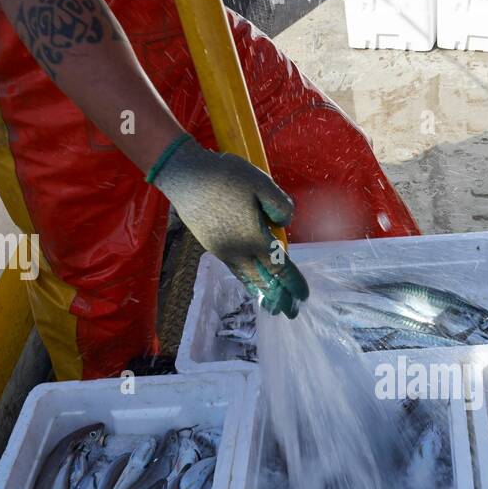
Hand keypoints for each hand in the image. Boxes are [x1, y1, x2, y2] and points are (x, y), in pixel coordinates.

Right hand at [149, 134, 308, 316]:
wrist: (184, 176)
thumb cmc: (224, 177)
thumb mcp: (261, 184)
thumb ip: (280, 205)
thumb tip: (284, 223)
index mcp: (254, 238)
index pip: (279, 267)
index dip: (292, 282)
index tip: (303, 296)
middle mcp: (238, 251)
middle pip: (263, 281)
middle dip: (279, 297)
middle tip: (290, 312)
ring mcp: (223, 250)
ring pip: (247, 278)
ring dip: (262, 293)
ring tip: (271, 305)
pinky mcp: (212, 245)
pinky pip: (235, 270)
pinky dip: (246, 281)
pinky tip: (249, 282)